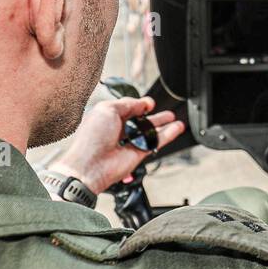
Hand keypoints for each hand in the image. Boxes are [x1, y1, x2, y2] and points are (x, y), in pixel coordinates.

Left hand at [50, 97, 185, 193]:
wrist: (90, 165)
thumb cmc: (92, 138)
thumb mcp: (107, 110)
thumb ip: (126, 104)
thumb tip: (141, 104)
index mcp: (107, 118)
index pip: (126, 108)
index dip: (138, 104)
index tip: (148, 103)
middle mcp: (117, 130)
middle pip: (140, 120)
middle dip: (152, 116)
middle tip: (164, 112)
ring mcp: (128, 142)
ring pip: (149, 131)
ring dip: (163, 125)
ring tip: (174, 119)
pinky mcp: (138, 154)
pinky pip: (155, 141)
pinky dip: (167, 134)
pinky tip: (176, 128)